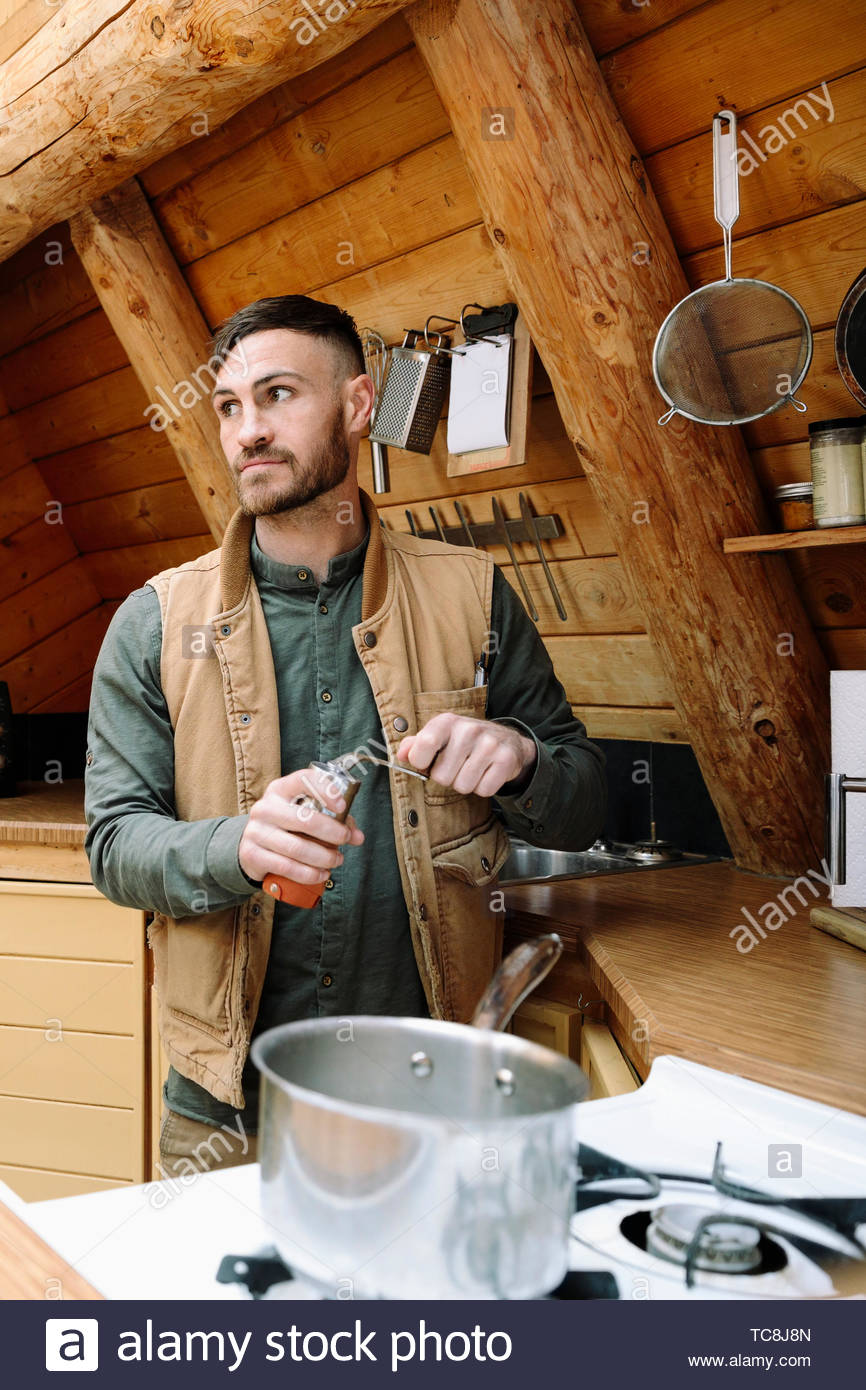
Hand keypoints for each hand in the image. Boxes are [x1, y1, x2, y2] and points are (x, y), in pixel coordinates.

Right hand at [238, 765, 364, 886]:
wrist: (250, 846)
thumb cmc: (286, 826)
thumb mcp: (304, 814)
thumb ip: (334, 819)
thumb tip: (357, 836)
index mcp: (280, 790)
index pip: (303, 780)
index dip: (325, 790)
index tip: (342, 805)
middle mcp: (266, 808)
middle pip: (304, 819)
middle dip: (332, 832)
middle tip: (346, 839)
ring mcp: (256, 831)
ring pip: (297, 848)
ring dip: (324, 857)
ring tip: (337, 859)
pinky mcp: (252, 855)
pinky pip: (287, 867)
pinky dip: (310, 874)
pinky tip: (322, 874)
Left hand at [396, 715, 535, 797]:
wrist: (506, 740)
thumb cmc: (465, 741)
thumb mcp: (439, 737)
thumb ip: (416, 745)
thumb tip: (401, 755)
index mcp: (447, 722)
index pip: (423, 746)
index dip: (421, 762)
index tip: (427, 762)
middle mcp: (469, 729)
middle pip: (441, 776)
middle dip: (447, 777)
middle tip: (458, 765)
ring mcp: (489, 744)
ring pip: (463, 786)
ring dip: (466, 783)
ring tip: (472, 768)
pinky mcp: (506, 759)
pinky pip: (484, 790)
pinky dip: (483, 787)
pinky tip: (486, 772)